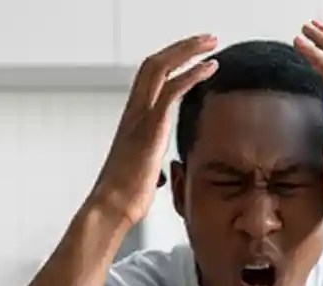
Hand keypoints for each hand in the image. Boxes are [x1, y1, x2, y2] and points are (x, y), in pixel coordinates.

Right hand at [88, 35, 218, 225]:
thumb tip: (157, 174)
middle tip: (207, 39)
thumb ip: (150, 163)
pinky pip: (170, 91)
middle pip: (154, 64)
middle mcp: (134, 113)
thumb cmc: (125, 198)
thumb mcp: (142, 174)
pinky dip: (191, 75)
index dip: (171, 61)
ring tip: (211, 42)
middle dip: (182, 47)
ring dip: (189, 51)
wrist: (110, 209)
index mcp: (132, 121)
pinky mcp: (150, 130)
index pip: (148, 78)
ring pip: (161, 69)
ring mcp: (140, 119)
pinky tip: (209, 67)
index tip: (193, 54)